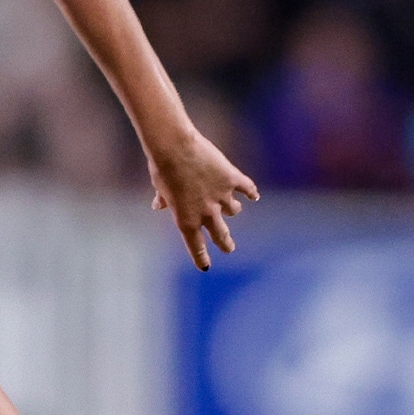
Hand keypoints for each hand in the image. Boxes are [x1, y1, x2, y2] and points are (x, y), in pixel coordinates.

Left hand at [149, 133, 259, 270]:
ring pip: (234, 210)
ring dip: (232, 209)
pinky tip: (254, 196)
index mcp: (186, 220)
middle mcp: (207, 213)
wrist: (175, 147)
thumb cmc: (162, 167)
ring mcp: (221, 197)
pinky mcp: (231, 179)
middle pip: (221, 235)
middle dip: (226, 244)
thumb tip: (158, 206)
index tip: (206, 267)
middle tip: (230, 248)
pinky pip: (247, 189)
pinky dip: (251, 192)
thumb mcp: (159, 188)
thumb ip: (164, 201)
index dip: (201, 258)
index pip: (196, 246)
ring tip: (233, 206)